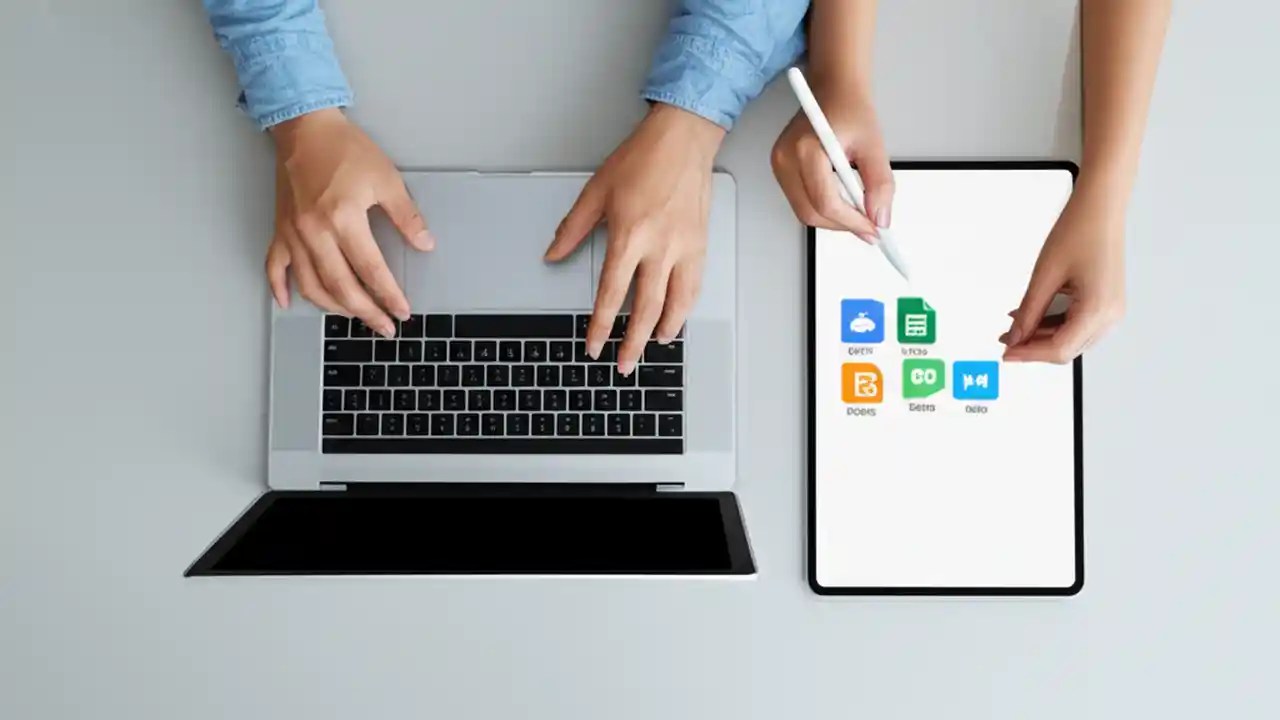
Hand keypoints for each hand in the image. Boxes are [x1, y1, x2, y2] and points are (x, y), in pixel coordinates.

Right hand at [265, 109, 431, 336]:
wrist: (305, 128)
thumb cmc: (344, 149)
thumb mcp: (386, 179)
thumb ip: (406, 216)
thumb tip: (425, 244)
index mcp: (343, 219)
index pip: (370, 269)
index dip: (388, 295)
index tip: (401, 311)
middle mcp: (315, 232)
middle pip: (341, 286)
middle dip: (365, 312)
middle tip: (383, 326)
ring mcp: (293, 233)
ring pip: (310, 285)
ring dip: (333, 307)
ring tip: (353, 316)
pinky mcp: (280, 230)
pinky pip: (275, 267)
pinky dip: (280, 288)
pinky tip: (288, 303)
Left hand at [545, 104, 724, 373]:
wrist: (682, 141)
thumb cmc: (642, 160)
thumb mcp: (596, 192)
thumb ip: (572, 229)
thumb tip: (553, 254)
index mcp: (630, 235)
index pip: (612, 293)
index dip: (601, 324)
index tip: (593, 344)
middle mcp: (660, 246)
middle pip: (646, 309)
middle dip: (633, 342)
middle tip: (625, 364)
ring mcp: (684, 248)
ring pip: (676, 304)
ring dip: (663, 330)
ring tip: (651, 345)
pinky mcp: (701, 245)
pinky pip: (694, 287)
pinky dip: (684, 309)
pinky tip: (676, 318)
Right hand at [771, 89, 892, 243]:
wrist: (834, 89)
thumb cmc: (851, 109)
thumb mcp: (874, 145)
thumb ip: (879, 184)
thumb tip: (879, 218)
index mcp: (806, 148)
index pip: (825, 201)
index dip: (852, 222)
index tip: (874, 230)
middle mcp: (785, 159)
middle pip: (811, 213)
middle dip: (843, 225)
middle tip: (870, 229)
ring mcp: (779, 166)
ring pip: (805, 212)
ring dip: (834, 220)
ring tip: (860, 215)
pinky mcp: (781, 170)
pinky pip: (802, 202)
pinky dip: (825, 210)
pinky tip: (845, 204)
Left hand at [1001, 187, 1125, 362]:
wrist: (1101, 207)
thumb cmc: (1081, 230)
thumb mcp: (1045, 275)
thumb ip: (1028, 312)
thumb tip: (1015, 337)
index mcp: (1098, 310)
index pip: (1059, 349)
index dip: (1029, 354)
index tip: (1007, 353)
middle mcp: (1110, 315)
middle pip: (1067, 348)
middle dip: (1035, 347)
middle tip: (1006, 341)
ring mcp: (1112, 310)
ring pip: (1072, 338)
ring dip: (1043, 336)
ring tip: (1014, 328)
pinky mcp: (1107, 302)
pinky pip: (1078, 324)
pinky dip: (1054, 324)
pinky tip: (1033, 317)